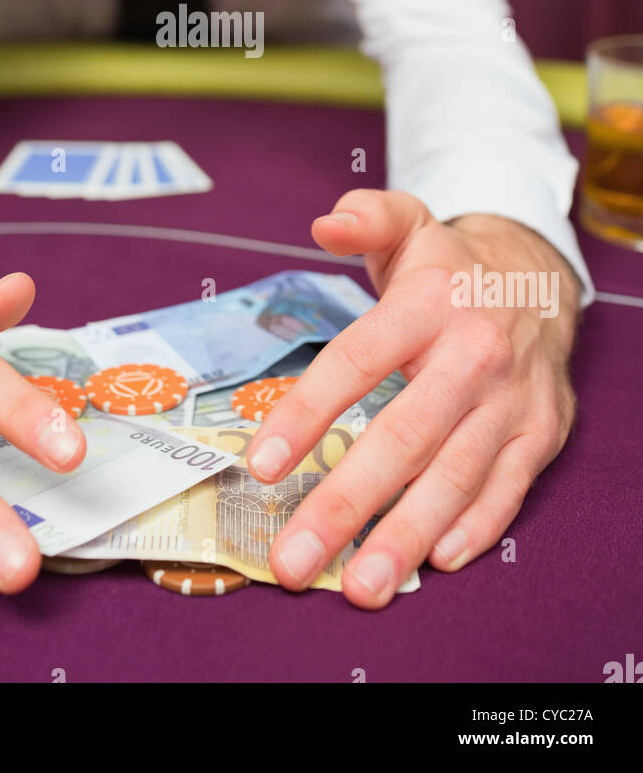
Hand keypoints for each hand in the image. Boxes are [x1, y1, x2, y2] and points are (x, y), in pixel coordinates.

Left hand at [246, 190, 579, 606]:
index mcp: (428, 303)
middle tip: (293, 559)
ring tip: (358, 586)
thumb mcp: (407, 225)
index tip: (262, 465)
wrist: (541, 278)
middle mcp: (473, 354)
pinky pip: (507, 491)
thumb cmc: (448, 268)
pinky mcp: (541, 433)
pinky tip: (433, 562)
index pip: (358, 361)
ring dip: (404, 537)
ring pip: (455, 476)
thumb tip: (324, 223)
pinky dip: (474, 529)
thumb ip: (365, 217)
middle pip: (403, 436)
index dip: (308, 413)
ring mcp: (512, 400)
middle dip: (346, 505)